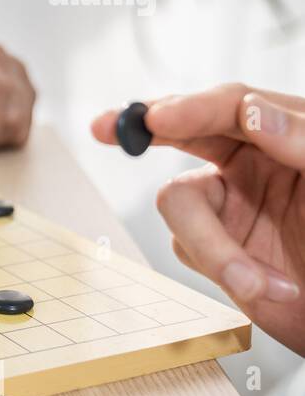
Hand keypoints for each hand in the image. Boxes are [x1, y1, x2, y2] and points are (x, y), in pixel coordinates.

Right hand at [91, 84, 304, 354]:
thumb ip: (302, 140)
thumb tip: (252, 112)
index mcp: (290, 134)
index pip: (231, 107)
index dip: (190, 108)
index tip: (157, 117)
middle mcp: (257, 166)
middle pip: (186, 133)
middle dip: (145, 129)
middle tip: (110, 128)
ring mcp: (235, 209)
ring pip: (181, 206)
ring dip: (211, 247)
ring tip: (255, 282)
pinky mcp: (222, 252)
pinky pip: (191, 251)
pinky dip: (225, 272)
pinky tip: (267, 288)